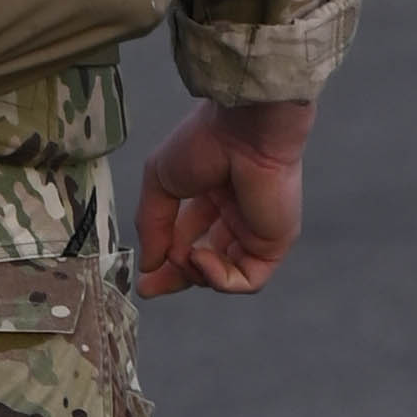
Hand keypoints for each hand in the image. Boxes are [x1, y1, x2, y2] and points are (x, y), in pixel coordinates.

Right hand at [135, 99, 313, 299]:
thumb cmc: (205, 142)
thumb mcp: (160, 182)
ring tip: (184, 255)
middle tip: (151, 287)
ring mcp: (256, 231)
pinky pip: (249, 279)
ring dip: (196, 274)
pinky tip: (201, 258)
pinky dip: (221, 279)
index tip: (142, 278)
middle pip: (205, 261)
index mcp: (211, 196)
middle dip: (176, 276)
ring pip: (225, 275)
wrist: (245, 130)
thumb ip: (152, 226)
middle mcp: (235, 215)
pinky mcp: (274, 243)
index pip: (187, 239)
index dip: (163, 261)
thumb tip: (147, 266)